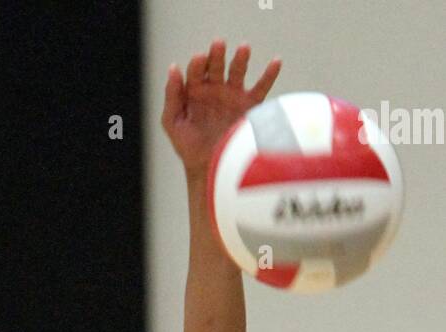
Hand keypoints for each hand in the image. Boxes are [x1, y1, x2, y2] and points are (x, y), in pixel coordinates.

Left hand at [161, 39, 281, 175]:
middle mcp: (215, 89)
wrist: (211, 170)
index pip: (196, 71)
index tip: (199, 59)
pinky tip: (275, 62)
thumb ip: (172, 96)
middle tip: (218, 45)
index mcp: (195, 91)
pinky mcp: (249, 107)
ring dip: (240, 59)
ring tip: (243, 48)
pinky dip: (269, 75)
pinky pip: (261, 88)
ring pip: (238, 72)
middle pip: (216, 66)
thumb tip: (174, 68)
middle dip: (217, 55)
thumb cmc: (188, 148)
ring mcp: (233, 96)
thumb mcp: (173, 123)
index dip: (197, 64)